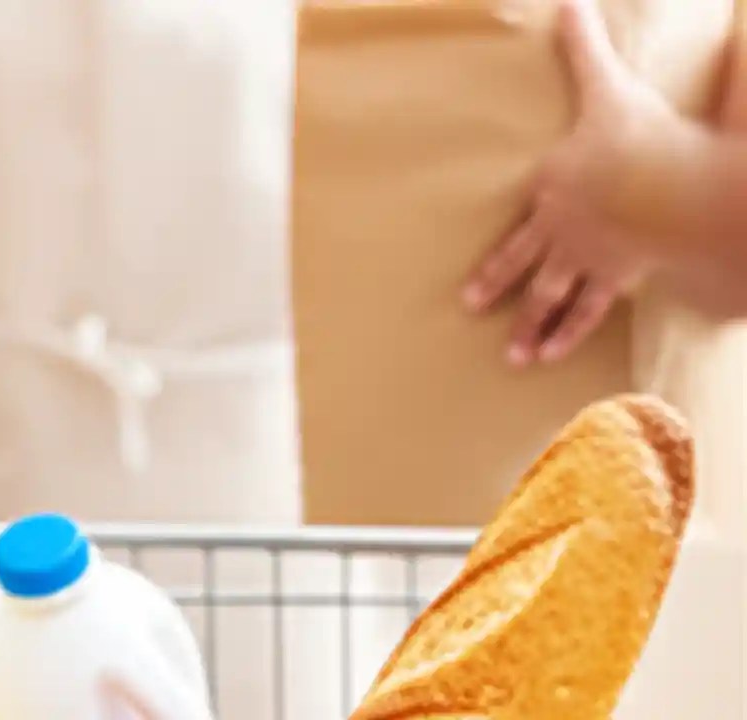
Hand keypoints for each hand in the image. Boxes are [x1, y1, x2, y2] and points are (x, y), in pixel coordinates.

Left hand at [462, 0, 684, 365]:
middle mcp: (562, 234)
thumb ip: (583, 50)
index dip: (493, 268)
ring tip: (519, 358)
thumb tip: (568, 2)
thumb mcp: (605, 89)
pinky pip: (594, 306)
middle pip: (527, 273)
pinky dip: (576, 329)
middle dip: (503, 298)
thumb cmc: (636, 136)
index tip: (470, 295)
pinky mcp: (622, 270)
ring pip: (554, 299)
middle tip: (478, 318)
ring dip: (535, 329)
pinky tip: (559, 353)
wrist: (670, 181)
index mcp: (552, 196)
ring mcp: (590, 257)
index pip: (515, 236)